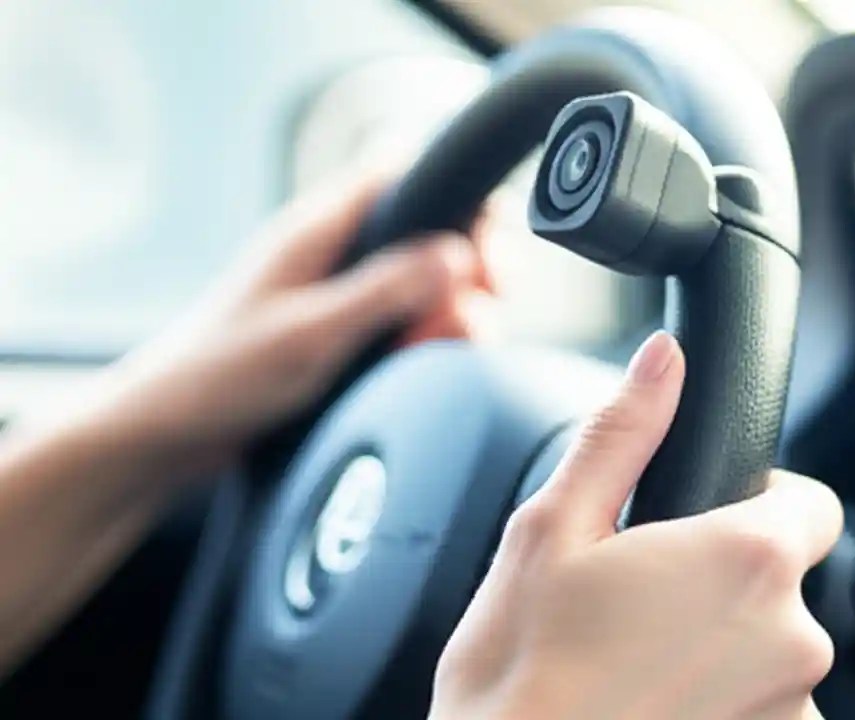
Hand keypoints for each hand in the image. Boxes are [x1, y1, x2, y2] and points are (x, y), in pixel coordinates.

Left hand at [73, 170, 495, 481]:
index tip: (485, 259)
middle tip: (474, 312)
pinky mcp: (341, 331)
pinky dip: (424, 339)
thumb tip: (458, 254)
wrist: (165, 435)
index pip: (407, 171)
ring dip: (448, 311)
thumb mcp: (311, 333)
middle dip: (467, 270)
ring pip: (424, 280)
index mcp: (320, 228)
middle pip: (430, 230)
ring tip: (435, 346)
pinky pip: (403, 319)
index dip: (460, 200)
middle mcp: (334, 250)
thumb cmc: (218, 377)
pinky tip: (416, 364)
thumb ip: (386, 290)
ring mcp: (339, 291)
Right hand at [430, 332, 841, 719]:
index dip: (763, 501)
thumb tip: (663, 363)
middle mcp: (791, 640)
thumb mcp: (552, 530)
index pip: (813, 503)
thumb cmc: (519, 676)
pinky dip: (722, 708)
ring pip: (770, 655)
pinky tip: (652, 707)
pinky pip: (763, 713)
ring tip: (637, 665)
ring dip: (724, 654)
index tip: (707, 523)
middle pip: (784, 584)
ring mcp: (791, 713)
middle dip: (725, 584)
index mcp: (747, 561)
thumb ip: (624, 433)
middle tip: (640, 602)